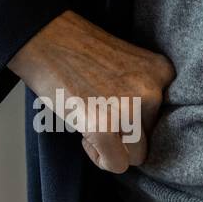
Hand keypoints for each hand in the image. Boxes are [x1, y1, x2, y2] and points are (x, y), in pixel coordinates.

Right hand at [8, 10, 175, 172]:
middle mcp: (153, 91)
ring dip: (114, 147)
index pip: (161, 116)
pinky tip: (85, 137)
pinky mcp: (104, 126)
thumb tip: (147, 132)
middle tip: (97, 114)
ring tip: (90, 124)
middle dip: (125, 134)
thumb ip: (143, 93)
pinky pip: (116, 165)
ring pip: (136, 155)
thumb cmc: (77, 52)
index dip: (136, 117)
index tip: (113, 105)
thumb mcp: (127, 66)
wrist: (41, 36)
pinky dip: (100, 158)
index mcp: (161, 73)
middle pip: (151, 137)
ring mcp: (130, 109)